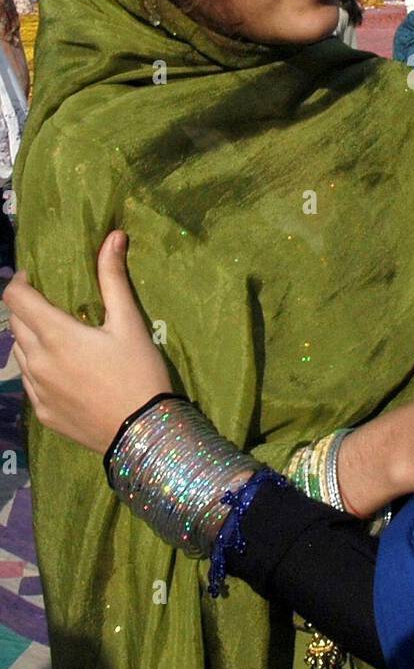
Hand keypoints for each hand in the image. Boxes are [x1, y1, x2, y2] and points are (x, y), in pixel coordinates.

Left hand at [3, 230, 172, 453]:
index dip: (21, 282)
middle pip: (15, 324)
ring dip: (31, 339)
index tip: (36, 277)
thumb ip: (113, 279)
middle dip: (27, 308)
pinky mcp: (42, 412)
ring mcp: (37, 390)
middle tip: (52, 305)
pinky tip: (65, 371)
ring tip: (59, 338)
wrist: (142, 432)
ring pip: (20, 353)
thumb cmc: (139, 372)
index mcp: (56, 335)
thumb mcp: (130, 323)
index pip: (16, 298)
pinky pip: (30, 382)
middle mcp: (37, 362)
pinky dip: (38, 368)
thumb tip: (113, 236)